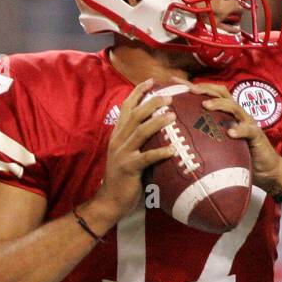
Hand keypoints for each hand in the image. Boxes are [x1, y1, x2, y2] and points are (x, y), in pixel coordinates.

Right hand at [84, 78, 174, 227]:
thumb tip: (159, 129)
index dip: (138, 92)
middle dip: (152, 102)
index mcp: (118, 134)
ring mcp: (122, 153)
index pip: (126, 107)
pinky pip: (146, 158)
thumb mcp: (128, 154)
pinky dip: (159, 152)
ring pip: (140, 131)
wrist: (110, 200)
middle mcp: (118, 140)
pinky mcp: (128, 168)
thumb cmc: (123, 178)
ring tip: (172, 115)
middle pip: (135, 114)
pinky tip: (172, 149)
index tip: (152, 81)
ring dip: (157, 122)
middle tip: (169, 96)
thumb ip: (138, 141)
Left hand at [191, 83, 281, 196]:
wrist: (266, 168)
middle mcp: (238, 114)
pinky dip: (239, 130)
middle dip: (206, 89)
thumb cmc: (240, 155)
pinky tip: (230, 133)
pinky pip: (248, 130)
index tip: (176, 82)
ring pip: (234, 107)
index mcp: (228, 113)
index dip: (196, 86)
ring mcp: (248, 123)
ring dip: (219, 104)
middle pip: (223, 94)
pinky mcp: (256, 136)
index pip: (212, 94)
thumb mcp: (220, 142)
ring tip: (205, 106)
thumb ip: (207, 134)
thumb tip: (182, 134)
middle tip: (190, 89)